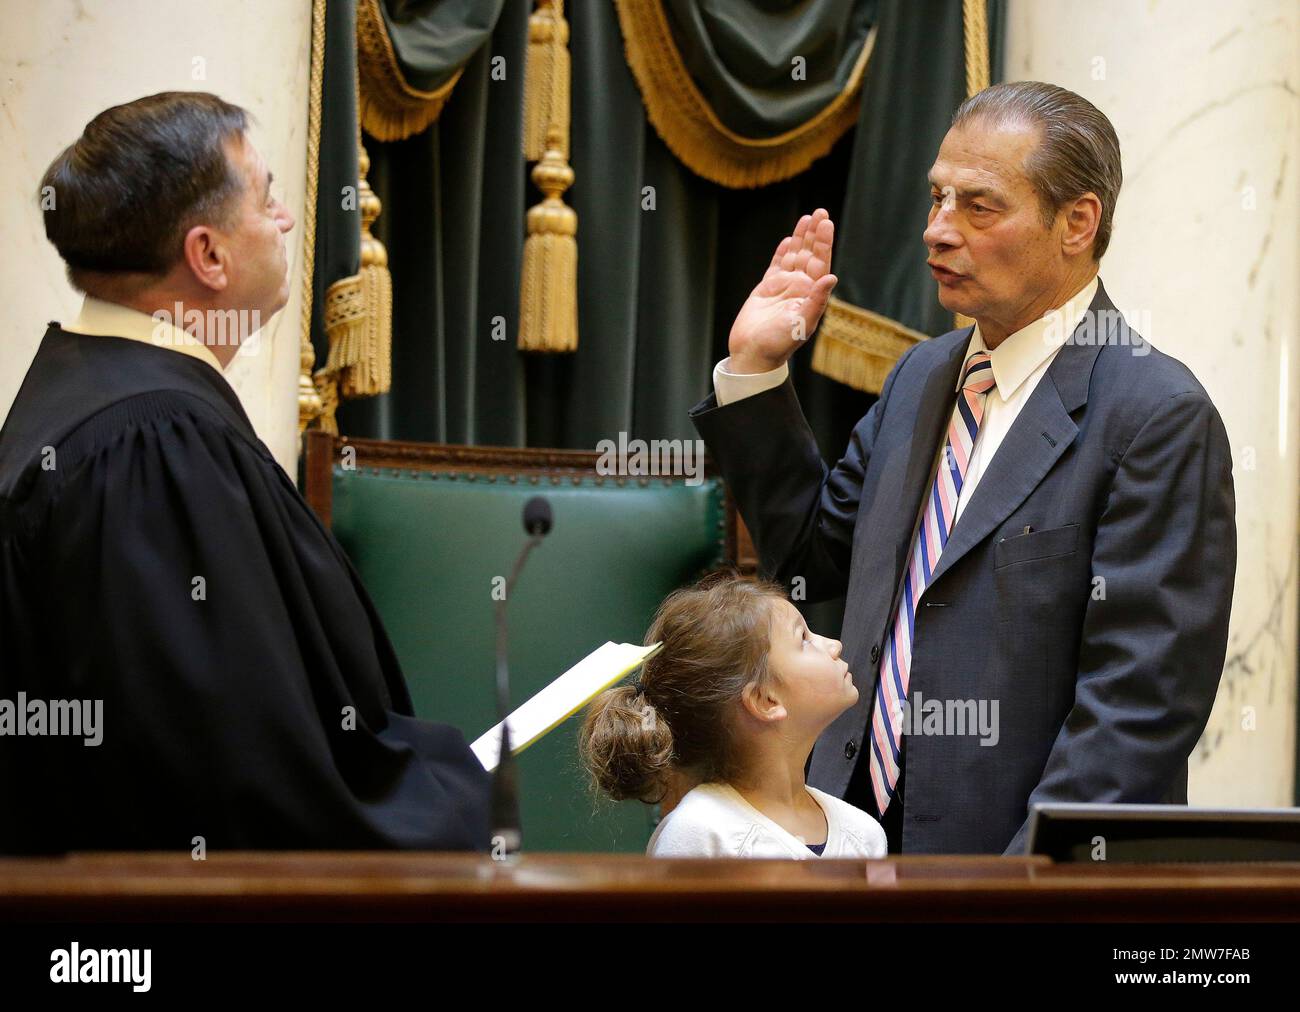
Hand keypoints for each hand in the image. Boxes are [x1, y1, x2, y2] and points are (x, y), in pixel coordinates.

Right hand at [727, 208, 837, 373]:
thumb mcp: (801, 323)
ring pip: (794, 256)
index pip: (821, 263)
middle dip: (815, 234)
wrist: (753, 353)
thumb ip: (816, 300)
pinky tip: (789, 239)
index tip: (825, 224)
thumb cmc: (778, 344)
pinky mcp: (766, 289)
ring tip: (807, 218)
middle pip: (810, 255)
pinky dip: (782, 252)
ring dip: (801, 238)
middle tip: (820, 212)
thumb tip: (831, 277)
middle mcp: (800, 288)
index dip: (824, 243)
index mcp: (811, 295)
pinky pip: (777, 265)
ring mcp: (783, 287)